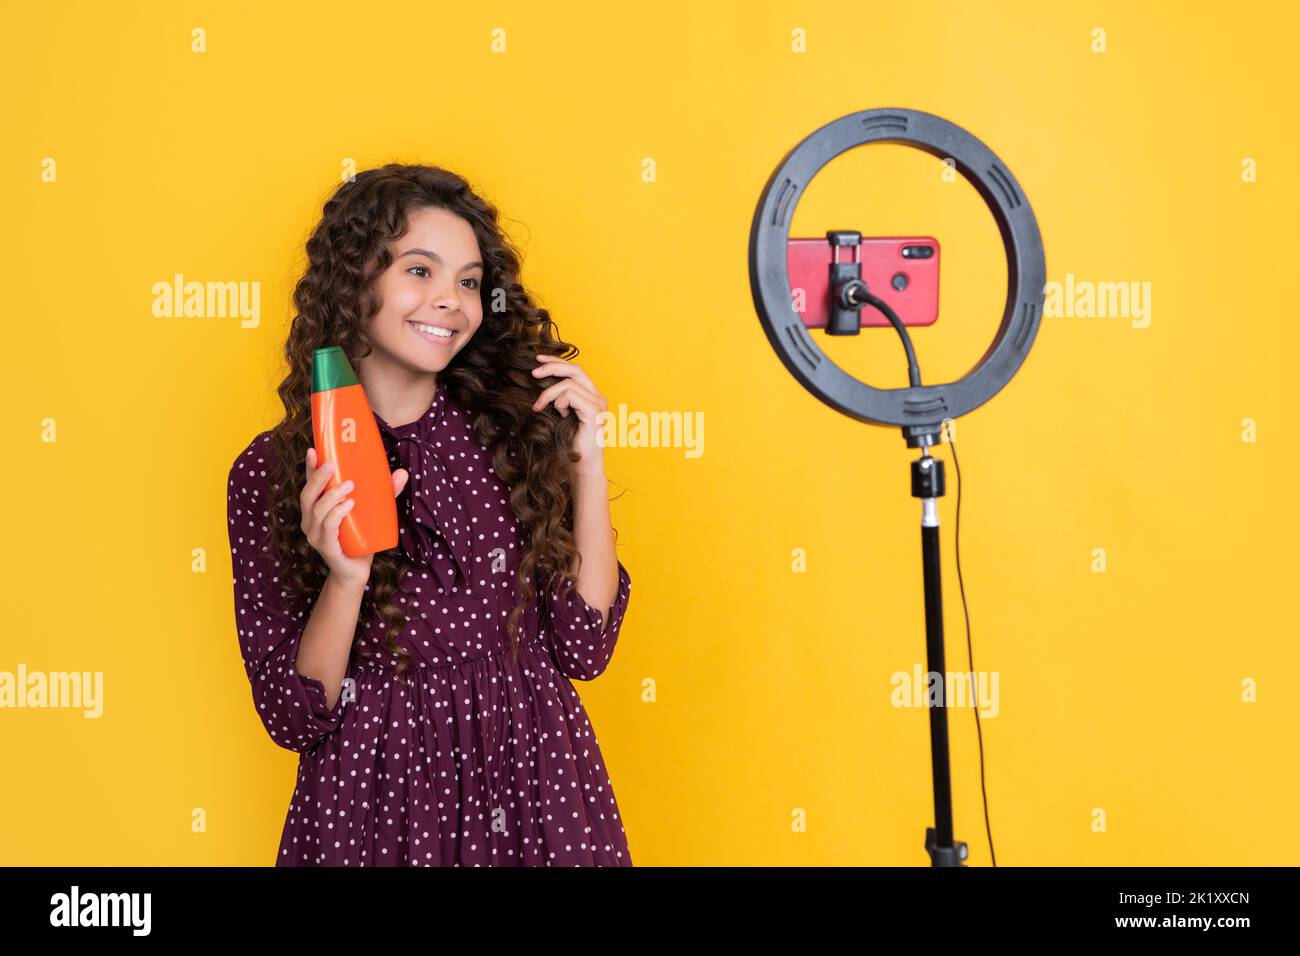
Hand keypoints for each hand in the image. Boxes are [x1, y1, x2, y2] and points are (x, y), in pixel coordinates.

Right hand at [300, 446, 408, 588]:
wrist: (356, 572)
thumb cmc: (360, 539)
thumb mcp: (372, 512)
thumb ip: (385, 493)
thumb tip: (402, 473)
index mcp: (317, 509)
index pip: (310, 485)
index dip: (310, 468)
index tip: (314, 449)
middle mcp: (311, 521)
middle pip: (307, 495)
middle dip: (318, 478)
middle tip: (331, 464)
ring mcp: (316, 535)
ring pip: (317, 511)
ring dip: (332, 495)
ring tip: (348, 485)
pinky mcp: (326, 548)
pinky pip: (328, 528)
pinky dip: (336, 515)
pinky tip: (348, 506)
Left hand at [530, 353, 609, 474]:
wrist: (580, 468)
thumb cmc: (568, 447)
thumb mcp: (558, 417)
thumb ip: (556, 399)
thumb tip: (538, 381)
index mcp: (591, 397)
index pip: (575, 370)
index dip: (557, 362)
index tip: (538, 360)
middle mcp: (598, 397)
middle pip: (576, 369)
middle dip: (553, 366)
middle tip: (534, 372)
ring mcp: (598, 404)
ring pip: (570, 382)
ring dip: (549, 393)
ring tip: (539, 407)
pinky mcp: (595, 412)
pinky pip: (571, 394)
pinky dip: (558, 401)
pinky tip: (557, 414)